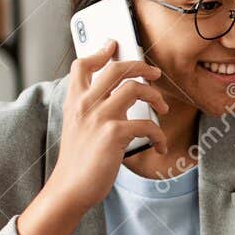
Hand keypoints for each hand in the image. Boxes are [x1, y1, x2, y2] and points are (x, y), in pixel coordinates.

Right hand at [45, 40, 169, 213]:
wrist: (71, 188)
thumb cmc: (78, 162)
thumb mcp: (76, 128)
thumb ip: (90, 109)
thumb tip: (117, 97)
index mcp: (74, 102)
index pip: (82, 65)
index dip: (100, 52)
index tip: (114, 46)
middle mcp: (85, 105)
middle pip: (116, 68)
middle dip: (141, 66)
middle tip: (155, 74)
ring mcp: (100, 117)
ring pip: (136, 88)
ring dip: (156, 97)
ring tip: (163, 109)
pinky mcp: (114, 134)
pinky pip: (147, 124)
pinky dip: (159, 135)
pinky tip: (160, 145)